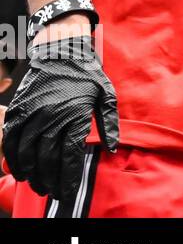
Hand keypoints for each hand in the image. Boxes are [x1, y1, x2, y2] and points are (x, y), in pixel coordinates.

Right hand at [2, 35, 118, 200]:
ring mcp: (32, 113)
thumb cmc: (87, 74)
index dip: (67, 177)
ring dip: (31, 173)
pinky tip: (19, 169)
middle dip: (50, 181)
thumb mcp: (107, 95)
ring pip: (26, 152)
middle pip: (47, 158)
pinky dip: (12, 157)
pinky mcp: (18, 109)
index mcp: (75, 114)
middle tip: (53, 193)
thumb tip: (112, 148)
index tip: (68, 192)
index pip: (69, 155)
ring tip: (38, 185)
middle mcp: (51, 115)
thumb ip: (110, 123)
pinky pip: (10, 139)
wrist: (61, 51)